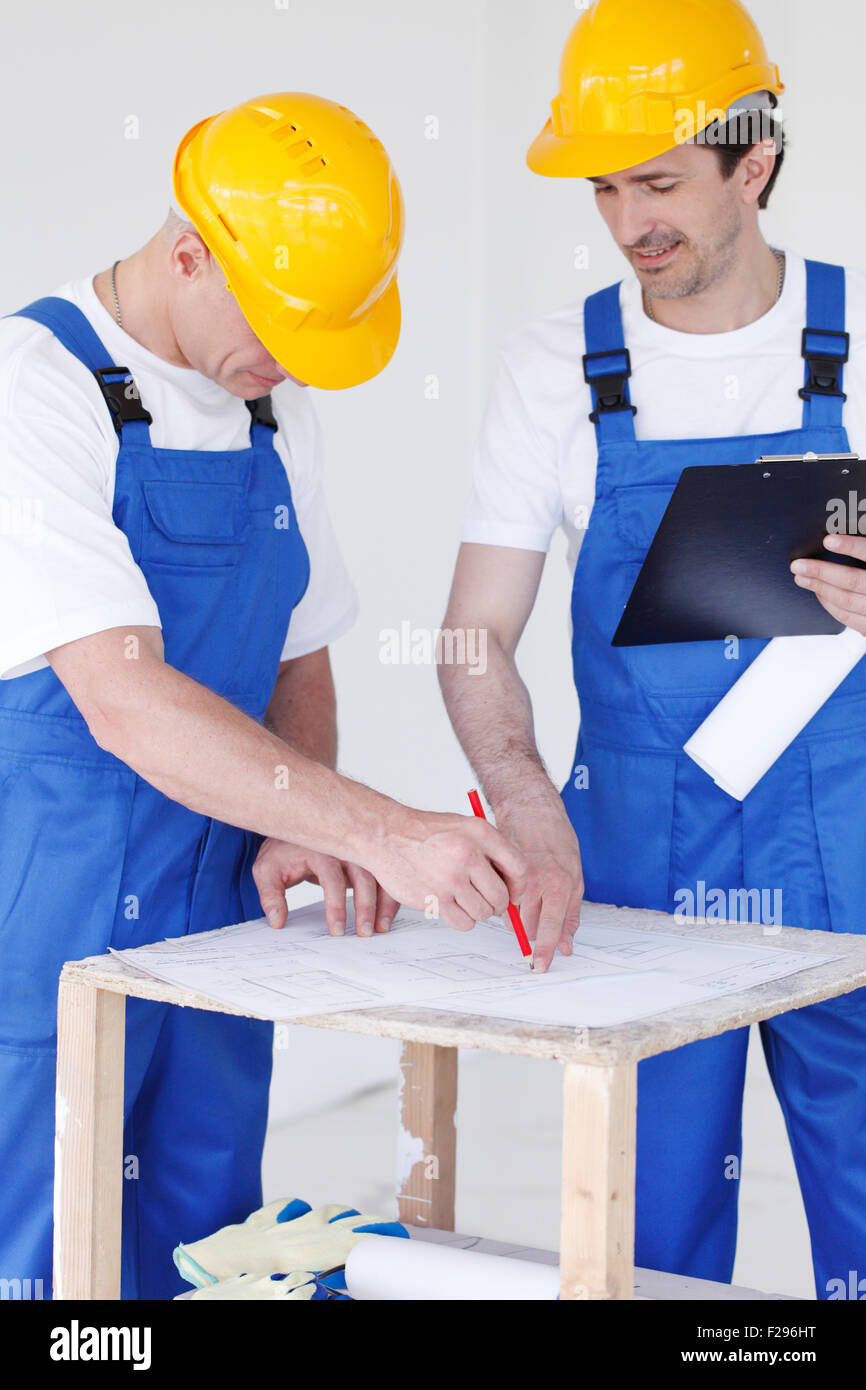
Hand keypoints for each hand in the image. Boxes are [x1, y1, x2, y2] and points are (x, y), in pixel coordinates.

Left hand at [252, 837, 399, 937]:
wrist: (296, 823)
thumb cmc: (283, 850)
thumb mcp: (267, 870)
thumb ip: (271, 896)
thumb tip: (277, 921)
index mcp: (319, 848)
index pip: (332, 879)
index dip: (335, 907)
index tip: (337, 930)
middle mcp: (343, 846)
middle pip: (363, 875)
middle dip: (366, 906)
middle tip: (364, 932)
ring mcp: (359, 849)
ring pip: (380, 874)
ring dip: (384, 901)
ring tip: (381, 927)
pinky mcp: (368, 856)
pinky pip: (385, 874)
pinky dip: (389, 894)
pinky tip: (388, 914)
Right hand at [364, 810, 526, 933]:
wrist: (387, 836)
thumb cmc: (425, 832)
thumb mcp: (464, 827)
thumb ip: (489, 850)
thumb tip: (512, 883)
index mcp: (480, 834)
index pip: (518, 868)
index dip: (519, 885)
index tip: (513, 891)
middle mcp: (467, 855)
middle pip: (501, 896)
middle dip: (498, 903)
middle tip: (488, 899)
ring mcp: (449, 879)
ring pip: (483, 912)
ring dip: (478, 911)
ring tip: (466, 899)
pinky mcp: (434, 899)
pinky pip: (463, 923)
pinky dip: (463, 919)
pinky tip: (454, 906)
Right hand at [495, 796, 583, 973]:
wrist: (533, 810)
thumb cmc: (557, 841)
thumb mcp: (576, 878)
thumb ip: (570, 914)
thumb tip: (566, 945)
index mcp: (559, 885)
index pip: (550, 926)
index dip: (544, 949)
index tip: (538, 965)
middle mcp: (536, 882)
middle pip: (526, 925)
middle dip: (529, 927)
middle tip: (535, 913)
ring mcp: (515, 876)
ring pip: (510, 914)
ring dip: (516, 914)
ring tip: (525, 896)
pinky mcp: (498, 870)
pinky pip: (499, 897)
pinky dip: (504, 898)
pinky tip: (510, 886)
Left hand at [791, 536, 865, 634]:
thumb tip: (861, 521)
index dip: (851, 547)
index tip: (829, 540)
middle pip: (852, 581)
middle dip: (822, 572)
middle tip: (799, 564)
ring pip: (846, 602)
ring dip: (820, 588)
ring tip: (802, 577)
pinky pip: (848, 619)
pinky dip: (830, 606)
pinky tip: (820, 594)